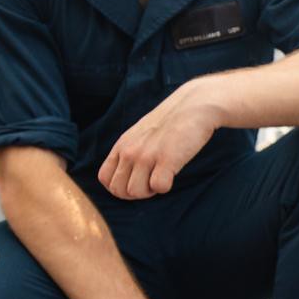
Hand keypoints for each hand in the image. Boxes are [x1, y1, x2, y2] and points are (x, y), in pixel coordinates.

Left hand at [98, 83, 221, 199]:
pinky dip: (166, 186)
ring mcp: (147, 155)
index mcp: (122, 145)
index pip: (104, 178)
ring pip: (135, 192)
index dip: (120, 186)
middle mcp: (130, 151)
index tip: (137, 180)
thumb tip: (128, 177)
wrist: (194, 105)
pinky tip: (172, 172)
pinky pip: (158, 187)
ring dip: (150, 190)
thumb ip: (130, 152)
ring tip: (162, 175)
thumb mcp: (140, 134)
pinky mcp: (166, 159)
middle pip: (118, 190)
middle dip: (135, 192)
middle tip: (151, 180)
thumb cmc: (170, 123)